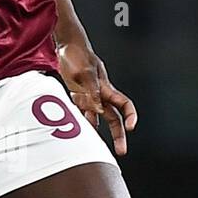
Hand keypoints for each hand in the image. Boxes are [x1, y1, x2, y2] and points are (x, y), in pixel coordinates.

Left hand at [57, 39, 137, 155]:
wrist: (66, 45)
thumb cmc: (77, 54)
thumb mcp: (83, 72)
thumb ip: (91, 92)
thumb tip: (98, 110)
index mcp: (106, 88)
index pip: (124, 104)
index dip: (130, 115)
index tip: (131, 127)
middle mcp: (100, 94)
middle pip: (114, 117)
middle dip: (119, 135)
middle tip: (121, 152)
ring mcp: (90, 96)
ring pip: (97, 118)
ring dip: (98, 133)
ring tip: (96, 150)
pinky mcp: (79, 95)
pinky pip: (82, 113)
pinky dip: (81, 122)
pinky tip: (79, 135)